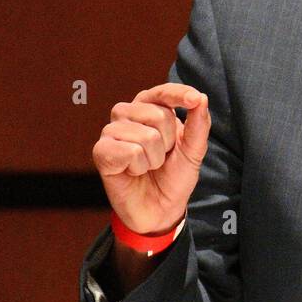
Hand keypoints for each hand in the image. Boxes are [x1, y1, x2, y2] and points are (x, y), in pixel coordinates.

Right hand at [92, 83, 210, 235]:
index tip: (194, 99)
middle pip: (159, 115)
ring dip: (154, 159)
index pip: (162, 92)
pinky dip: (138, 167)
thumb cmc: (174, 177)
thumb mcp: (193, 151)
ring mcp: (111, 132)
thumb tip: (201, 98)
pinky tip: (132, 173)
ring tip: (147, 167)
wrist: (160, 210)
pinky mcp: (101, 151)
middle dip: (169, 143)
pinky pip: (129, 151)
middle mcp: (127, 114)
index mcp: (149, 108)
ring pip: (146, 136)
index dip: (179, 94)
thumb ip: (198, 125)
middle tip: (161, 158)